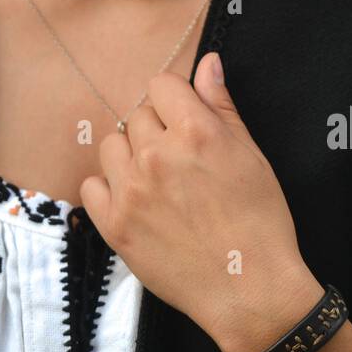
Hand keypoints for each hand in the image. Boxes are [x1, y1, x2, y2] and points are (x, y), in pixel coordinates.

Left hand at [79, 50, 323, 351]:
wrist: (250, 289)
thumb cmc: (260, 221)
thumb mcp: (251, 154)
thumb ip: (221, 105)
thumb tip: (206, 62)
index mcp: (195, 131)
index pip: (161, 85)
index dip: (176, 101)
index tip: (186, 122)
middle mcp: (157, 154)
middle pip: (138, 115)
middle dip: (157, 130)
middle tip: (180, 161)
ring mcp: (131, 190)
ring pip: (113, 146)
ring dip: (131, 156)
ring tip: (158, 182)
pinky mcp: (114, 224)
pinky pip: (92, 185)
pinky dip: (109, 189)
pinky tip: (136, 201)